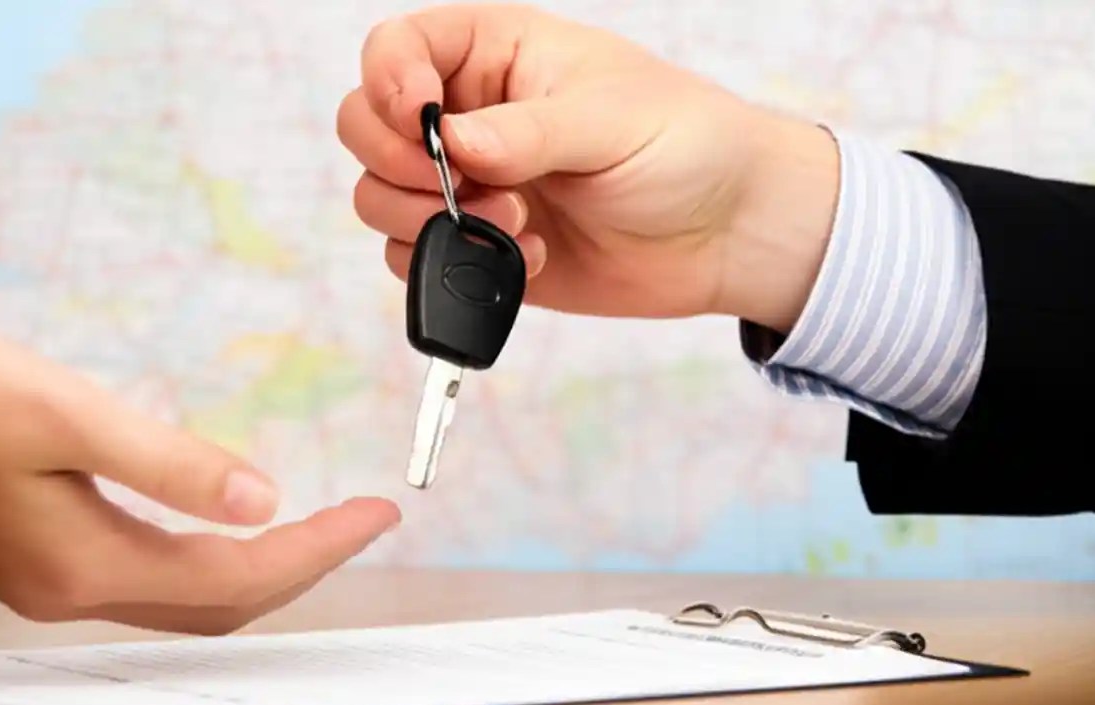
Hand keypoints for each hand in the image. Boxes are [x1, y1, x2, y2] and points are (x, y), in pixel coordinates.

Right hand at [0, 317, 399, 634]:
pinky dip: (207, 558)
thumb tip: (260, 497)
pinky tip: (223, 523)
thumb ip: (169, 462)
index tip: (376, 515)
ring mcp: (48, 580)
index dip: (318, 548)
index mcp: (85, 563)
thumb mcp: (64, 415)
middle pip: (221, 603)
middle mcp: (70, 589)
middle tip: (361, 523)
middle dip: (303, 566)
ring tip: (316, 526)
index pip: (237, 575)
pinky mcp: (34, 556)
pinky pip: (149, 576)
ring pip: (187, 596)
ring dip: (258, 566)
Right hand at [338, 3, 840, 332]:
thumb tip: (451, 143)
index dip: (390, 82)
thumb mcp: (610, 119)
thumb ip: (525, 131)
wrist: (728, 232)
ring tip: (510, 222)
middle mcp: (471, 116)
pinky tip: (525, 257)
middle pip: (367, 126)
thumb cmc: (686, 144)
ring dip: (426, 220)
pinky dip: (452, 266)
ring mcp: (471, 185)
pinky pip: (418, 260)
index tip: (424, 121)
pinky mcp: (481, 247)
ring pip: (379, 198)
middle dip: (396, 162)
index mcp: (498, 54)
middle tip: (459, 184)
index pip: (399, 48)